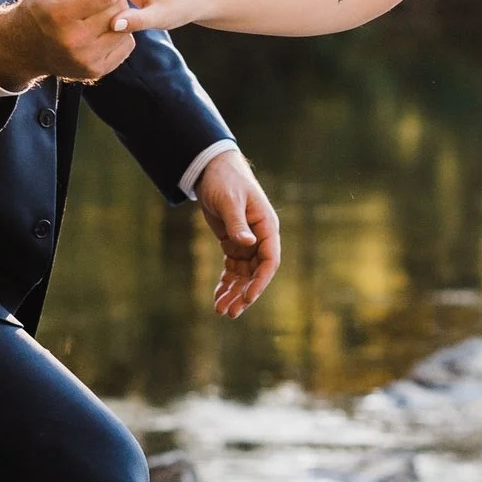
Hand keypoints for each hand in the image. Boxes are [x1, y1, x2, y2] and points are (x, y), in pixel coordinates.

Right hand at [0, 0, 141, 89]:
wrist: (24, 47)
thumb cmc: (41, 5)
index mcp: (60, 12)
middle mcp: (73, 40)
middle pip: (118, 9)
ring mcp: (85, 59)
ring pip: (125, 28)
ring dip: (120, 15)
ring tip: (102, 11)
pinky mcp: (95, 71)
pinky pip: (126, 45)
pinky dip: (120, 34)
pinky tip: (102, 29)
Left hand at [196, 151, 280, 318]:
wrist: (212, 169)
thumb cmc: (225, 180)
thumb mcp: (229, 200)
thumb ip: (237, 222)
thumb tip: (247, 243)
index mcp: (267, 227)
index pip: (269, 260)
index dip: (261, 281)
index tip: (248, 297)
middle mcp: (260, 238)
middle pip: (256, 274)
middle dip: (244, 294)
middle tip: (230, 313)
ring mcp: (247, 242)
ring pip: (244, 276)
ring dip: (234, 293)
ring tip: (220, 311)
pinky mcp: (233, 244)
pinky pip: (232, 269)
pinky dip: (225, 283)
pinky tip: (217, 296)